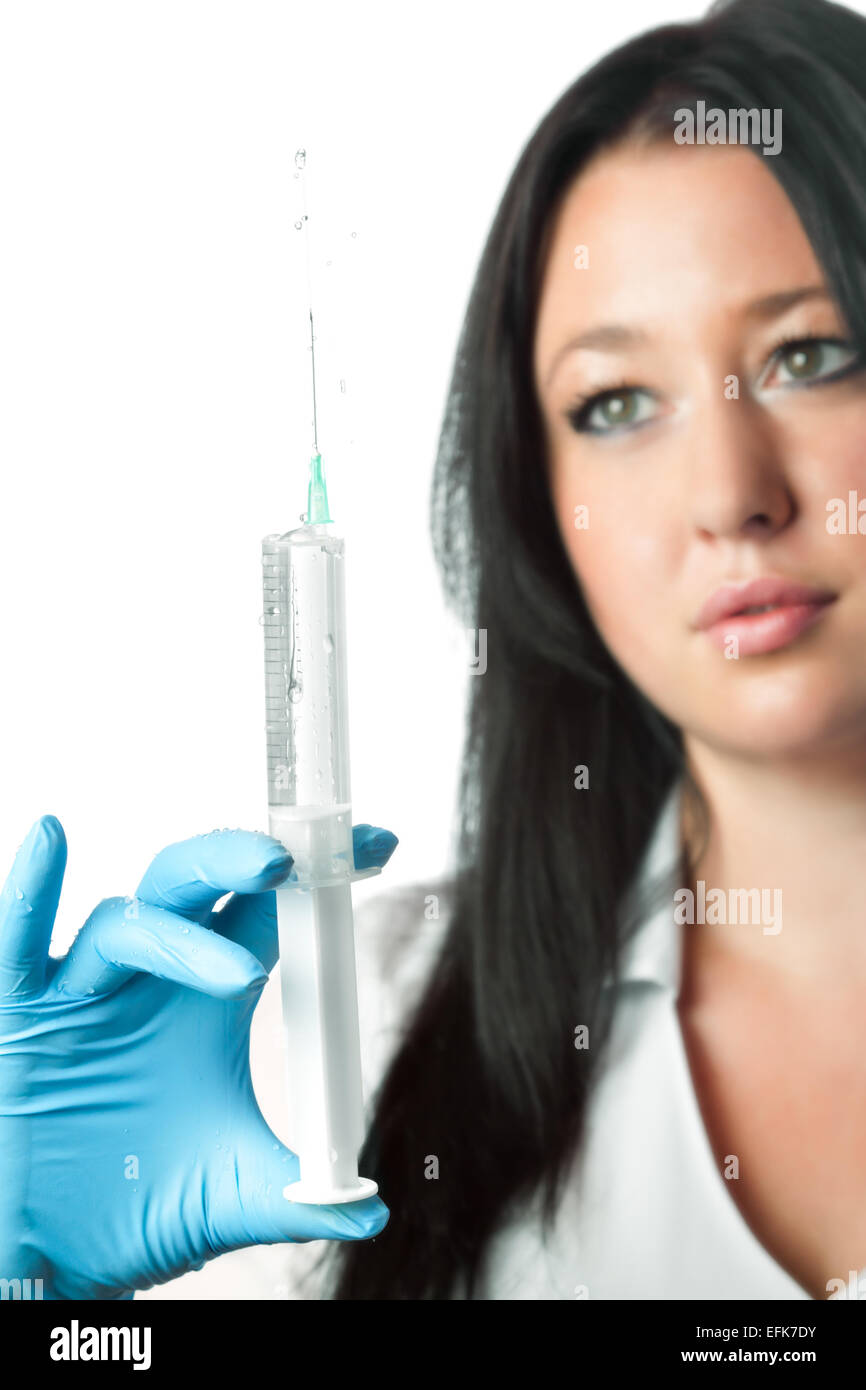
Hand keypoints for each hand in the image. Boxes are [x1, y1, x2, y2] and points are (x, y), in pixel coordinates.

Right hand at [0, 817, 397, 1299]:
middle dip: (236, 862)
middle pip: (193, 887)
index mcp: (207, 998)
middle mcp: (148, 976)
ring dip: (181, 938)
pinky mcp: (20, 1016)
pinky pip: (19, 943)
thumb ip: (300, 1194)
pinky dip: (31, 890)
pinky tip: (52, 838)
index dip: (316, 874)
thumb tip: (372, 1210)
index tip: (379, 842)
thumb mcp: (230, 1196)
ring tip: (240, 974)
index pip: (266, 912)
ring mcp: (81, 990)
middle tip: (287, 863)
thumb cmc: (138, 1205)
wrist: (56, 1253)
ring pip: (127, 924)